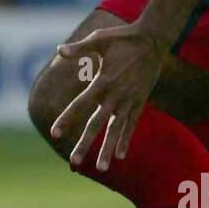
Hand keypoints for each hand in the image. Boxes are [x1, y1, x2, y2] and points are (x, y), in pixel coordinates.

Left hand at [51, 21, 166, 171]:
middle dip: (85, 143)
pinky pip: (131, 124)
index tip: (55, 133)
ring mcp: (130, 100)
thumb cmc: (123, 38)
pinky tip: (120, 155)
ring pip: (116, 130)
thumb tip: (59, 50)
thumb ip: (79, 48)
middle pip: (97, 124)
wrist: (154, 40)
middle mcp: (116, 95)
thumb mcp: (99, 39)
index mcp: (103, 80)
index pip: (81, 104)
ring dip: (108, 149)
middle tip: (73, 161)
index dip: (67, 118)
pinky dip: (125, 139)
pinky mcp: (140, 102)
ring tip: (101, 169)